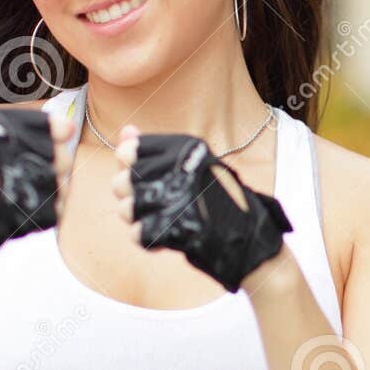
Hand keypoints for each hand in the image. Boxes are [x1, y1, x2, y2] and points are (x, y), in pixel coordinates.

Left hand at [109, 124, 291, 292]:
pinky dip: (148, 238)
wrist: (248, 232)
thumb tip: (125, 131)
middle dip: (132, 196)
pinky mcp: (176, 230)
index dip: (130, 167)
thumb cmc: (217, 195)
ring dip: (139, 219)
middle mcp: (179, 170)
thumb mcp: (191, 161)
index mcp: (183, 149)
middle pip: (122, 182)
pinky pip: (138, 234)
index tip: (147, 176)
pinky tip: (165, 233)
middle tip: (156, 201)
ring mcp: (177, 201)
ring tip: (160, 217)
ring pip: (126, 209)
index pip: (127, 152)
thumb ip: (154, 150)